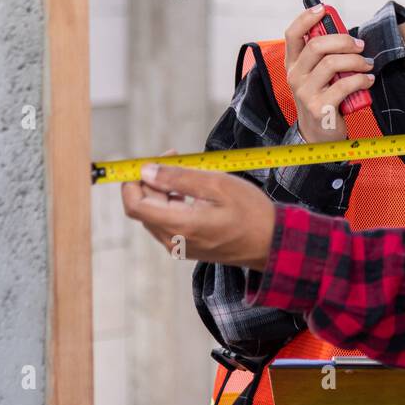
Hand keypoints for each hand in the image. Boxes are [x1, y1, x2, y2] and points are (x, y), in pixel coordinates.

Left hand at [121, 160, 276, 268]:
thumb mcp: (217, 185)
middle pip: (143, 208)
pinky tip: (190, 192)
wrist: (272, 242)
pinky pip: (166, 223)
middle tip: (175, 156)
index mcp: (179, 226)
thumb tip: (146, 171)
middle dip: (150, 180)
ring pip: (154, 214)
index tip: (150, 161)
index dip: (133, 180)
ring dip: (161, 191)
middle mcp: (173, 241)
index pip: (134, 205)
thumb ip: (178, 178)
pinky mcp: (186, 248)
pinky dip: (170, 203)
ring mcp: (179, 247)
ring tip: (187, 172)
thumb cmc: (251, 212)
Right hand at [284, 5, 375, 144]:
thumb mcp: (318, 76)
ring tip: (368, 65)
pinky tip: (368, 80)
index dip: (306, 18)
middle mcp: (294, 76)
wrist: (318, 135)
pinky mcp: (319, 107)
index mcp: (293, 64)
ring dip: (356, 61)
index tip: (323, 9)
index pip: (292, 34)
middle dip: (343, 40)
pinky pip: (344, 85)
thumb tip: (346, 35)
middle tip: (360, 46)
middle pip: (316, 45)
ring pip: (332, 63)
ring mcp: (305, 93)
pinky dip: (361, 79)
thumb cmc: (323, 98)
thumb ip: (325, 57)